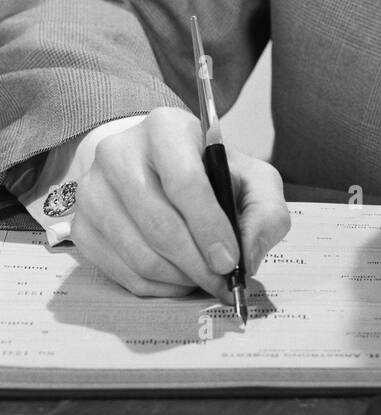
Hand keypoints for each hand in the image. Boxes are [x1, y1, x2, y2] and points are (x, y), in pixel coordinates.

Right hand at [71, 106, 289, 301]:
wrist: (157, 165)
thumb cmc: (209, 172)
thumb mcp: (251, 177)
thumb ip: (264, 211)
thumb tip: (248, 255)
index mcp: (165, 128)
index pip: (185, 182)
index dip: (209, 228)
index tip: (229, 261)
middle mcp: (119, 153)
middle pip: (159, 224)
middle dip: (197, 263)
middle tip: (221, 281)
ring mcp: (92, 190)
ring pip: (138, 253)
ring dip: (178, 278)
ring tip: (203, 279)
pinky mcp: (80, 224)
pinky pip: (119, 271)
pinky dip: (155, 286)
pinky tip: (178, 279)